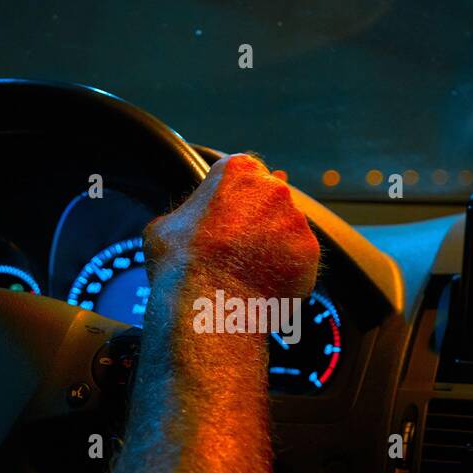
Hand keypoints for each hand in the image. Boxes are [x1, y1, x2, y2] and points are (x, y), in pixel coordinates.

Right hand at [143, 153, 318, 300]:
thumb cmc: (180, 264)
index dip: (235, 199)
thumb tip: (186, 224)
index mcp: (237, 169)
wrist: (208, 304)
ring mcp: (295, 219)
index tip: (228, 219)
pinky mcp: (309, 251)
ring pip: (287, 230)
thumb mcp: (164, 227)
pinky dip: (286, 271)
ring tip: (247, 273)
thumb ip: (185, 215)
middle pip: (271, 200)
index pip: (244, 175)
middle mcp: (273, 187)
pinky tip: (263, 284)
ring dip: (273, 246)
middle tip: (237, 250)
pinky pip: (298, 259)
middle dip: (258, 221)